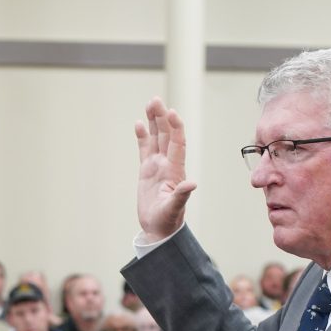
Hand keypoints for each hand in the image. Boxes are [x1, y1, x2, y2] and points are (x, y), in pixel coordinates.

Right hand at [135, 97, 197, 240]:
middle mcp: (167, 164)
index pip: (177, 143)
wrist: (158, 229)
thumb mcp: (174, 209)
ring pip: (155, 138)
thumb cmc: (168, 221)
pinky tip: (138, 124)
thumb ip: (182, 195)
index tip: (171, 113)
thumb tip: (192, 183)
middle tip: (155, 100)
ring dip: (153, 122)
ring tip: (150, 104)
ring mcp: (157, 166)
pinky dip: (142, 136)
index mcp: (175, 170)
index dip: (175, 127)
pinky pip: (144, 149)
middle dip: (161, 117)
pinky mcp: (146, 171)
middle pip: (165, 135)